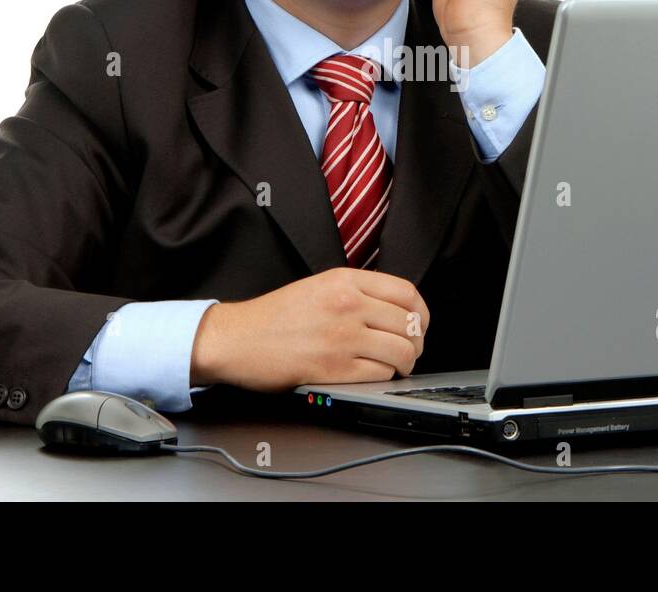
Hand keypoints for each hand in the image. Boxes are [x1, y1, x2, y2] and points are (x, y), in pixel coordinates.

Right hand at [190, 267, 430, 391]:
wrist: (237, 339)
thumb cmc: (273, 316)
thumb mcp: (318, 285)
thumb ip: (356, 291)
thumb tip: (396, 310)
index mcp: (345, 280)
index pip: (406, 293)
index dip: (421, 313)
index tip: (419, 324)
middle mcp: (348, 305)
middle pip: (410, 324)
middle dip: (416, 342)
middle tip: (410, 350)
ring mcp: (342, 337)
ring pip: (401, 351)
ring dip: (405, 363)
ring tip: (396, 365)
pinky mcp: (334, 368)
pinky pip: (380, 373)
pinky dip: (384, 377)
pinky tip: (374, 374)